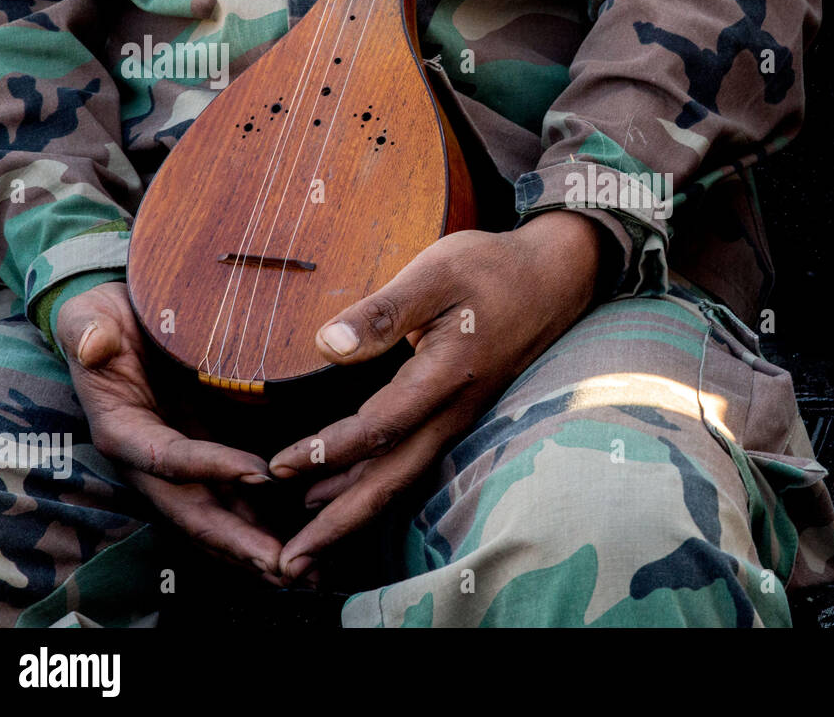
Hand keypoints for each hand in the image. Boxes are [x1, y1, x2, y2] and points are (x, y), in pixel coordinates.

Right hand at [56, 282, 284, 582]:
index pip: (167, 458)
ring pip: (221, 515)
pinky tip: (307, 540)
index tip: (258, 472)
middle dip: (238, 540)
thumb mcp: (91, 315)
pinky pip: (240, 499)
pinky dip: (269, 523)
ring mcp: (186, 463)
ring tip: (304, 570)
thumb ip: (89, 332)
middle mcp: (155, 460)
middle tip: (283, 564)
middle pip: (195, 510)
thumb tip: (93, 344)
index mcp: (124, 430)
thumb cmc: (106, 318)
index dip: (208, 467)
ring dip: (259, 546)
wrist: (125, 320)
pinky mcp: (213, 456)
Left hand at [269, 211, 604, 580]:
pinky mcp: (459, 414)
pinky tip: (345, 494)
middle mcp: (455, 410)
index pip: (379, 427)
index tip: (277, 467)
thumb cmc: (493, 269)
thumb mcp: (436, 273)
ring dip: (354, 512)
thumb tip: (328, 345)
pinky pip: (414, 461)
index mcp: (446, 376)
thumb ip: (381, 312)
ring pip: (403, 477)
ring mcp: (460, 417)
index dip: (328, 452)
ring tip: (308, 542)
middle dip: (340, 522)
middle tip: (290, 563)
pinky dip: (376, 486)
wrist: (555, 277)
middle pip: (393, 479)